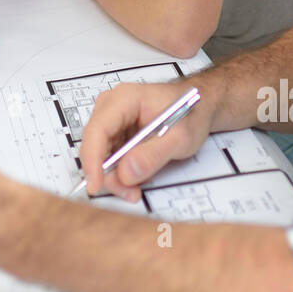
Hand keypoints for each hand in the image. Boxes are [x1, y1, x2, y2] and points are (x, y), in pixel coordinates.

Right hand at [79, 78, 216, 201]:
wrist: (200, 107)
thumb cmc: (191, 113)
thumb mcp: (180, 137)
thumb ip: (153, 155)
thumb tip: (125, 172)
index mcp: (124, 99)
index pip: (97, 130)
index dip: (93, 160)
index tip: (96, 184)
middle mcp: (112, 106)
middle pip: (95, 145)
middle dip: (109, 174)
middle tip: (129, 192)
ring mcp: (112, 119)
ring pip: (100, 155)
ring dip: (116, 175)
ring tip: (141, 182)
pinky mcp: (116, 132)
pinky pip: (109, 156)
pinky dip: (121, 170)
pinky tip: (140, 172)